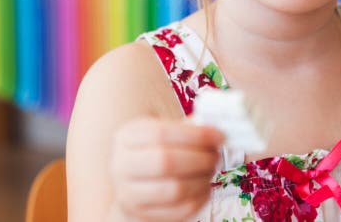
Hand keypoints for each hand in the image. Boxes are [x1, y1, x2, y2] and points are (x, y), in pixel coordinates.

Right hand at [109, 116, 224, 220]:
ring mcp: (128, 194)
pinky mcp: (142, 215)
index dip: (195, 135)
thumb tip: (216, 127)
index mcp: (126, 137)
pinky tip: (205, 187)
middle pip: (166, 162)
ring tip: (210, 170)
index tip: (219, 136)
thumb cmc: (154, 152)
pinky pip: (179, 210)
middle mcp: (121, 165)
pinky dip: (200, 198)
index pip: (161, 133)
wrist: (133, 185)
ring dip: (202, 179)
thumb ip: (187, 129)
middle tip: (216, 155)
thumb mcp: (163, 133)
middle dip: (200, 158)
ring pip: (174, 189)